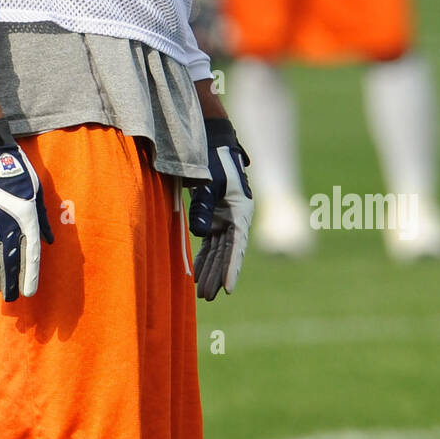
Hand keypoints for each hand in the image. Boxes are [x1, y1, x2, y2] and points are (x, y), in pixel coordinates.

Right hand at [0, 119, 53, 300]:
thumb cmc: (13, 167)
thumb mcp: (36, 189)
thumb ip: (43, 218)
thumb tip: (49, 242)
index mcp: (26, 217)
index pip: (30, 257)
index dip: (30, 278)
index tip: (30, 293)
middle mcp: (5, 225)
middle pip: (9, 264)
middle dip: (11, 284)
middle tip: (12, 298)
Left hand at [189, 118, 252, 300]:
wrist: (214, 141)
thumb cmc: (214, 160)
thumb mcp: (210, 182)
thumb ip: (205, 207)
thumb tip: (200, 233)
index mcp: (241, 211)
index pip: (237, 246)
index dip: (231, 268)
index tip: (227, 289)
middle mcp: (236, 218)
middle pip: (227, 252)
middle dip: (217, 275)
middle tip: (207, 297)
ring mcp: (225, 217)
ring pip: (218, 250)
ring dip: (210, 269)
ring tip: (202, 293)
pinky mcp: (215, 215)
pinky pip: (210, 242)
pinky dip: (204, 256)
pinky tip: (198, 273)